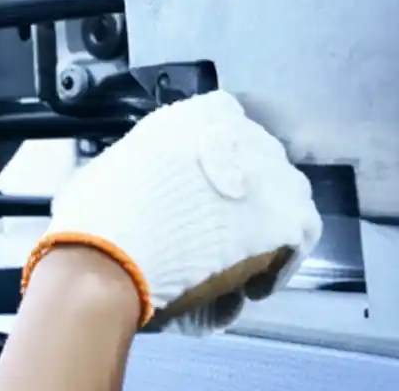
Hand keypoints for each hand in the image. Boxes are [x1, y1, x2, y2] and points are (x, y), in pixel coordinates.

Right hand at [31, 90, 321, 333]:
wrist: (111, 252)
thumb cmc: (99, 215)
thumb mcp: (114, 165)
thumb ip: (143, 166)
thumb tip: (140, 188)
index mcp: (196, 113)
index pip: (226, 128)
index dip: (218, 170)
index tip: (206, 196)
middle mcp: (240, 131)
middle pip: (260, 163)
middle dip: (245, 198)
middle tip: (222, 232)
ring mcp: (269, 172)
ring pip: (286, 196)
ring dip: (264, 226)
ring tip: (238, 259)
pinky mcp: (286, 216)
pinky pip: (299, 238)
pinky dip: (280, 262)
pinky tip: (252, 285)